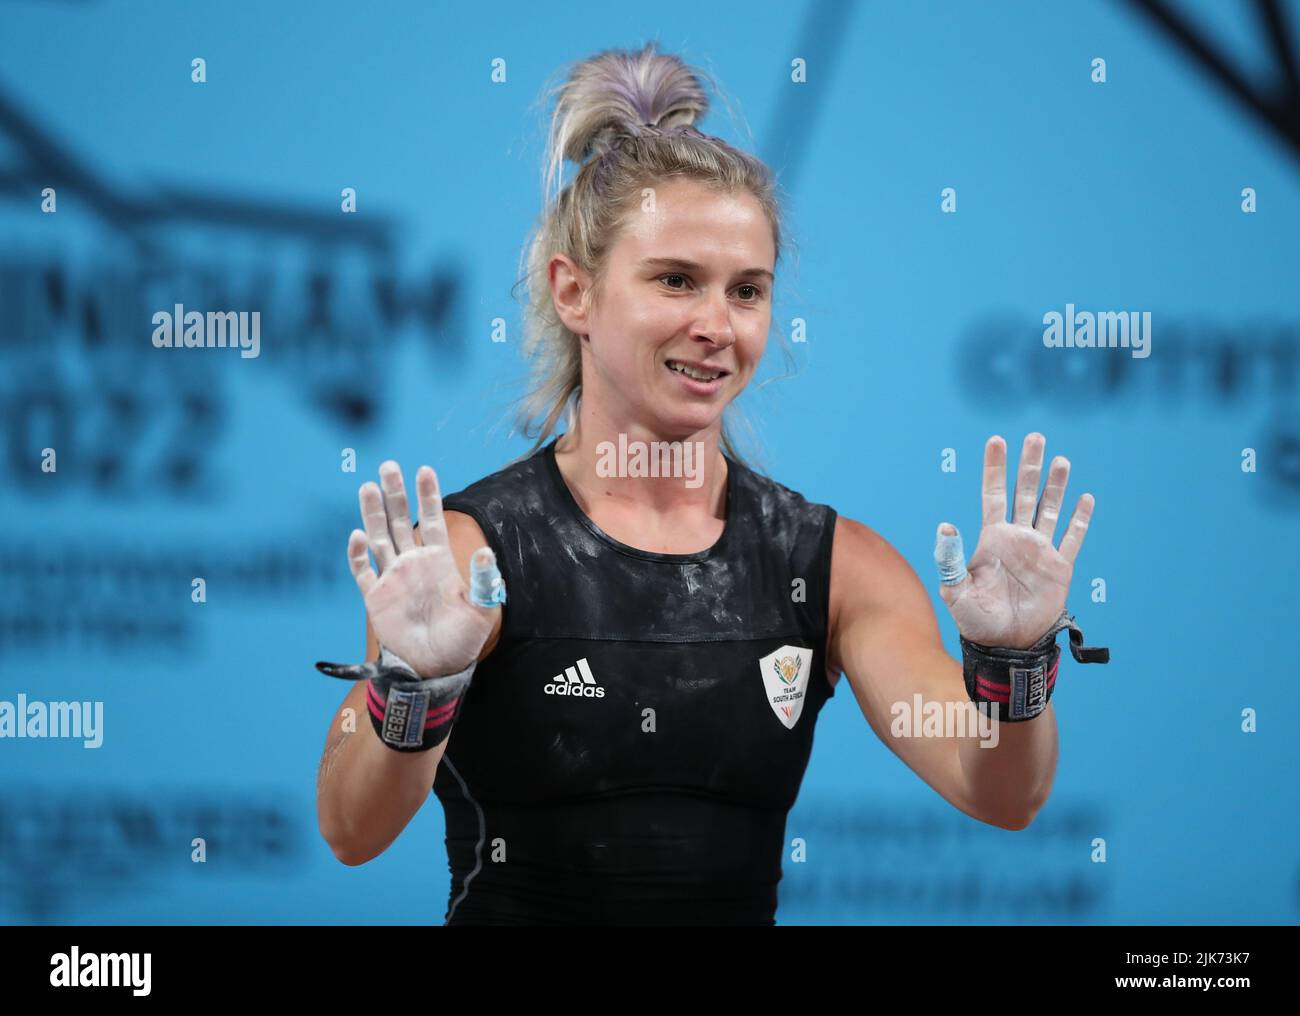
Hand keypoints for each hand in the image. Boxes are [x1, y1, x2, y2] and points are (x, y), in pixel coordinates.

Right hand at [347, 460, 502, 677]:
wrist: (435, 669)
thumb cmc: (461, 641)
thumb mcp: (481, 610)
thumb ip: (485, 581)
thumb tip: (487, 551)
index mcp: (438, 561)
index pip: (432, 520)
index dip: (428, 495)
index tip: (425, 469)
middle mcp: (413, 563)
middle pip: (400, 520)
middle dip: (395, 493)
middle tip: (389, 465)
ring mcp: (392, 578)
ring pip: (379, 537)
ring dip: (373, 513)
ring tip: (369, 486)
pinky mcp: (375, 597)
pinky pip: (363, 571)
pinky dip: (358, 554)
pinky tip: (359, 535)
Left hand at [933, 433, 1093, 648]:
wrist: (1007, 644)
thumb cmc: (976, 620)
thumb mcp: (955, 590)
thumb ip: (949, 559)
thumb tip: (944, 526)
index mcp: (991, 538)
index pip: (993, 494)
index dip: (995, 468)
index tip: (996, 440)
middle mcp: (1017, 538)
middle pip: (1024, 492)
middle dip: (1029, 465)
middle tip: (1035, 437)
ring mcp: (1040, 550)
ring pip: (1049, 508)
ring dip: (1055, 485)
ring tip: (1060, 460)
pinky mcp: (1060, 567)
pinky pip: (1072, 538)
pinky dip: (1079, 519)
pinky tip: (1085, 499)